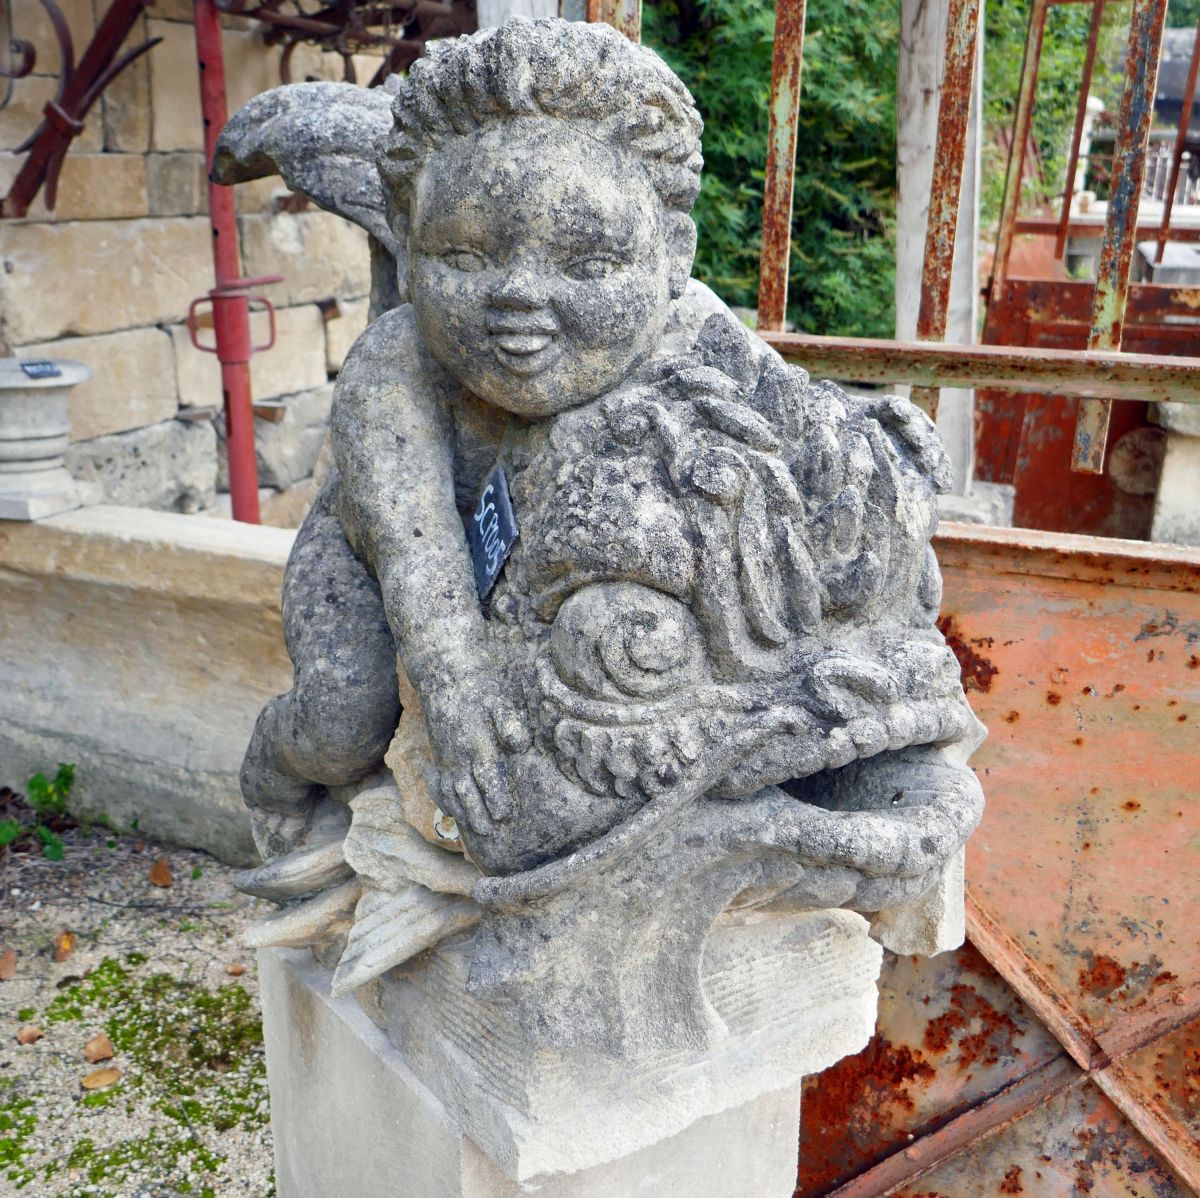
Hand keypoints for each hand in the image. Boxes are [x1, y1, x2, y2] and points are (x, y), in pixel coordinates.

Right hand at [424, 673, 530, 834]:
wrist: (446, 677)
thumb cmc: (480, 689)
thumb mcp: (500, 700)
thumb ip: (510, 724)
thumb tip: (519, 745)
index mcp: (477, 744)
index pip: (487, 777)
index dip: (496, 797)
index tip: (505, 815)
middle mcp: (459, 755)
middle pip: (467, 791)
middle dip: (477, 813)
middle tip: (487, 833)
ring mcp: (445, 757)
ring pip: (450, 791)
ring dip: (461, 811)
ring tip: (470, 830)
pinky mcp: (438, 755)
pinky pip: (437, 782)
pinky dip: (441, 797)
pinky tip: (449, 810)